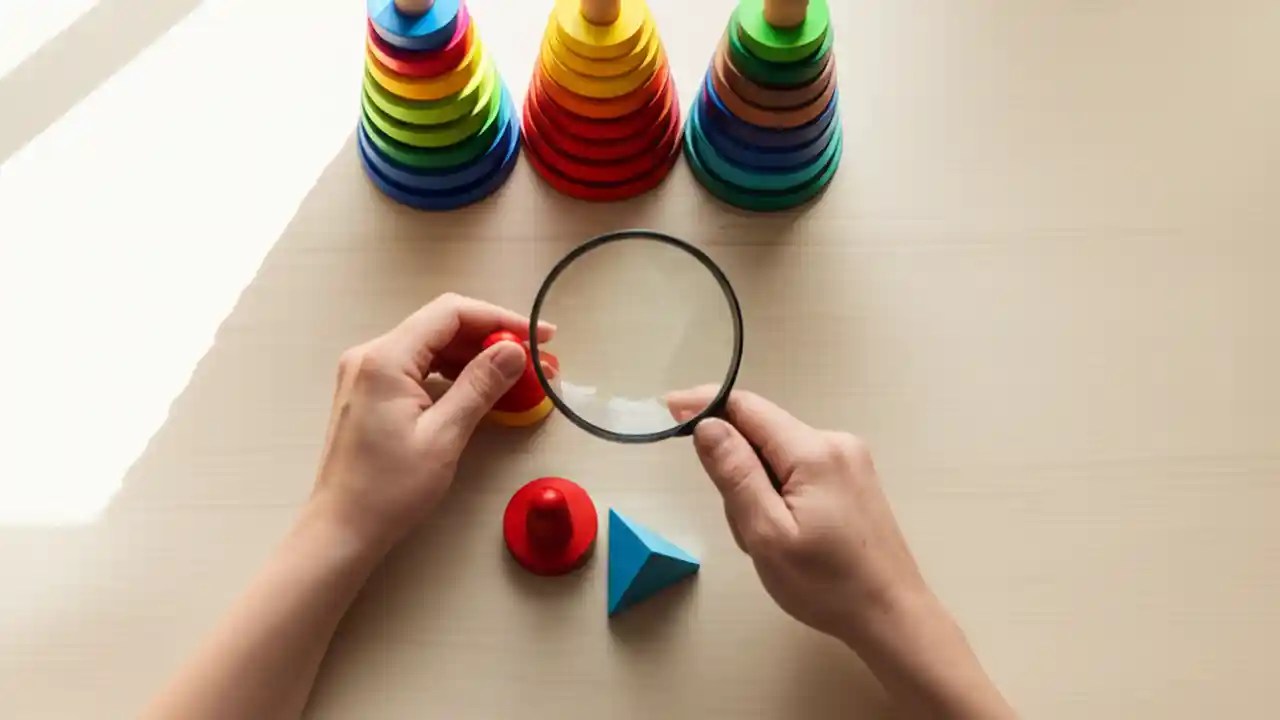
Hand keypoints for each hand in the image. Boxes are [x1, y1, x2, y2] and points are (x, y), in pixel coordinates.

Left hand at [313, 293, 553, 554]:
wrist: (341, 530)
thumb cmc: (388, 490)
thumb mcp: (443, 436)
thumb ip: (480, 386)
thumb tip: (514, 350)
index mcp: (386, 359)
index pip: (450, 313)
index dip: (500, 318)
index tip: (538, 336)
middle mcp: (371, 355)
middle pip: (441, 325)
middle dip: (491, 336)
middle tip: (535, 358)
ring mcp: (366, 372)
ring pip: (431, 345)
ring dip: (474, 355)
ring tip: (515, 375)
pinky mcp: (370, 391)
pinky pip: (417, 366)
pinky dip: (451, 371)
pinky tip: (479, 388)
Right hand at [671, 389, 1015, 718]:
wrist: (890, 616)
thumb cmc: (827, 585)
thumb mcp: (767, 535)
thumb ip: (735, 474)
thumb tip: (707, 425)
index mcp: (813, 452)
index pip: (747, 407)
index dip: (705, 404)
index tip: (669, 410)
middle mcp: (834, 442)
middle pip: (761, 433)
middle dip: (738, 470)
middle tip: (745, 529)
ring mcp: (848, 459)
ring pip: (777, 456)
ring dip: (759, 489)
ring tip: (773, 542)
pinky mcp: (852, 478)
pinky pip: (798, 470)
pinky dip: (780, 495)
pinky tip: (791, 536)